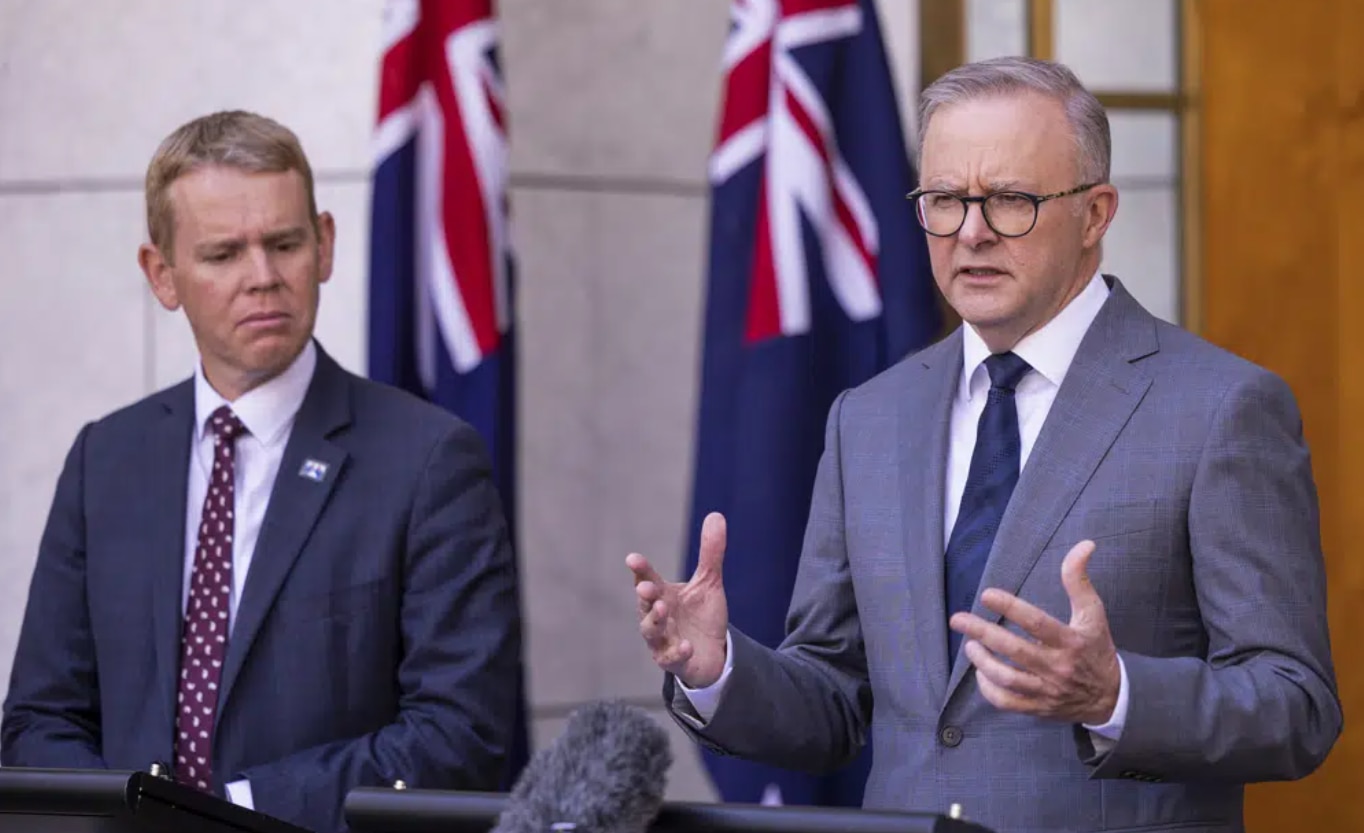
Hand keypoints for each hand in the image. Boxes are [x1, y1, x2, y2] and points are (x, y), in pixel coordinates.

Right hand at [626, 512, 729, 688]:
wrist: (714, 653)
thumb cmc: (702, 616)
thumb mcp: (709, 582)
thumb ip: (710, 553)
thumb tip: (716, 515)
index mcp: (662, 595)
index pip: (647, 579)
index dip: (640, 570)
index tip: (633, 558)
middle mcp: (657, 617)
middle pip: (644, 606)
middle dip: (645, 596)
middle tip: (646, 587)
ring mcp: (663, 641)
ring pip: (651, 632)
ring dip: (654, 621)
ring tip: (662, 608)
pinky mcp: (674, 662)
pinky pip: (671, 659)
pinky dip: (676, 652)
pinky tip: (685, 645)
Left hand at [948, 540, 1120, 725]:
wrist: (1111, 697)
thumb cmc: (1096, 648)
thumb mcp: (1093, 613)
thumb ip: (1079, 580)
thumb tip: (1084, 545)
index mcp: (1071, 641)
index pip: (1037, 623)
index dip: (1010, 607)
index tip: (986, 594)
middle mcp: (1058, 667)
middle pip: (1015, 650)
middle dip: (982, 632)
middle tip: (958, 619)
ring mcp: (1047, 690)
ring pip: (1007, 678)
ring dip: (983, 661)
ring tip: (970, 645)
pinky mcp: (1038, 707)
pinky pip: (1007, 702)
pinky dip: (989, 689)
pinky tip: (980, 672)